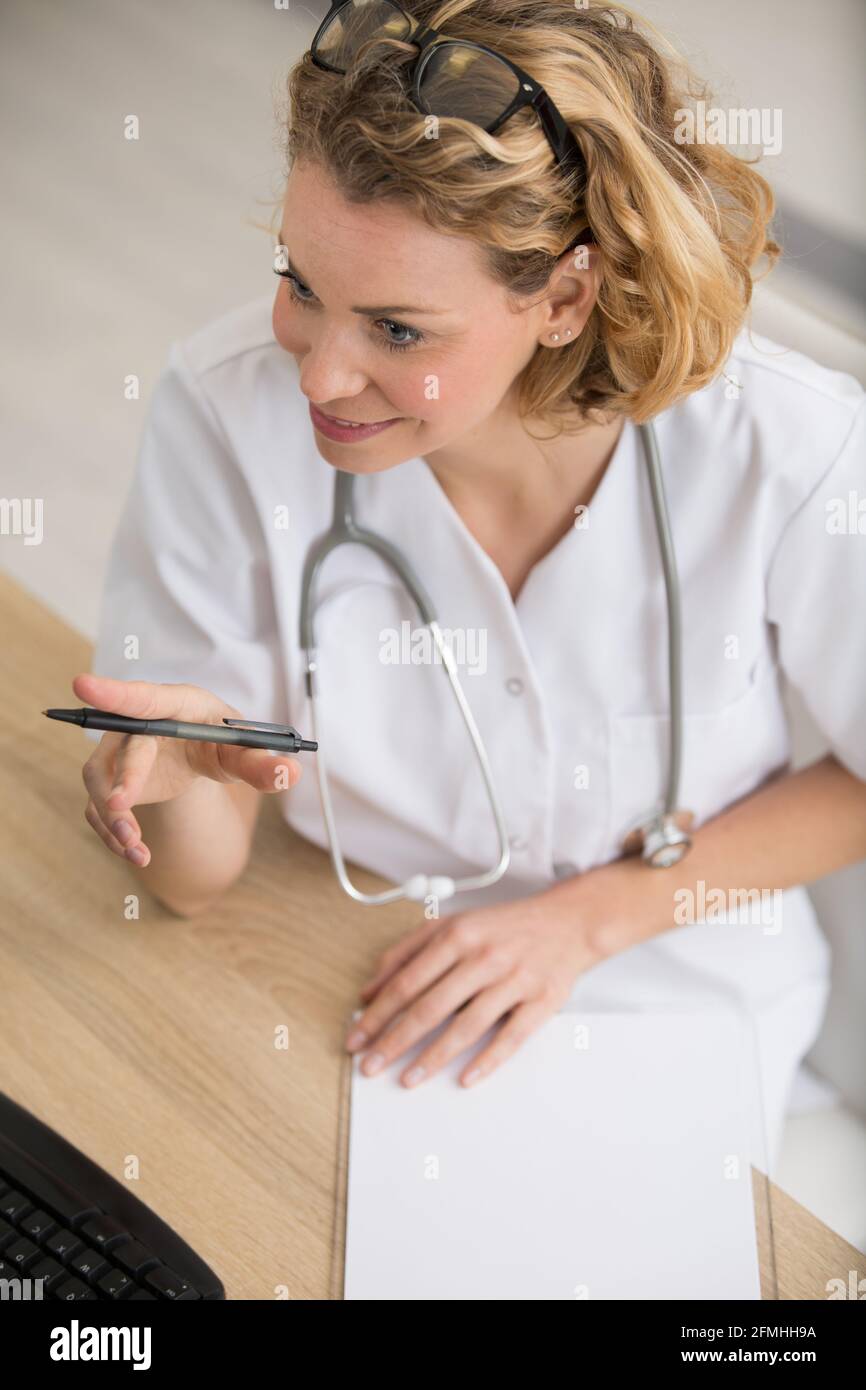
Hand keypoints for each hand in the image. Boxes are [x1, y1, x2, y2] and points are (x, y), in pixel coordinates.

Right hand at [76, 672, 301, 867]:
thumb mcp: (245, 751)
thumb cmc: (223, 739)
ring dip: (114, 818)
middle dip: (119, 779)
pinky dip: (113, 833)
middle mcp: (138, 725)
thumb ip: (263, 762)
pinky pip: (99, 807)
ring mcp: (119, 753)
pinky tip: (136, 853)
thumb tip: (290, 772)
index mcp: (175, 705)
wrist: (203, 753)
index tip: (83, 682)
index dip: (113, 691)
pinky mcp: (112, 781)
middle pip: (121, 749)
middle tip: (121, 808)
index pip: (143, 697)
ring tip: (139, 852)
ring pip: (101, 782)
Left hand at [345, 889, 605, 1088]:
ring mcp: (514, 979)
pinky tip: (465, 1078)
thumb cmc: (504, 927)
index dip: (377, 1014)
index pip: (407, 982)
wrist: (568, 921)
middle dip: (394, 1041)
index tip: (357, 1038)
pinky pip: (512, 1036)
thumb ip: (407, 951)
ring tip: (407, 1079)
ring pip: (467, 1025)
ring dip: (433, 1057)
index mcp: (457, 935)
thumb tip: (369, 988)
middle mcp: (483, 957)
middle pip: (430, 1007)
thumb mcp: (452, 924)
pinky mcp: (542, 1000)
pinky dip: (488, 1060)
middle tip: (370, 1066)